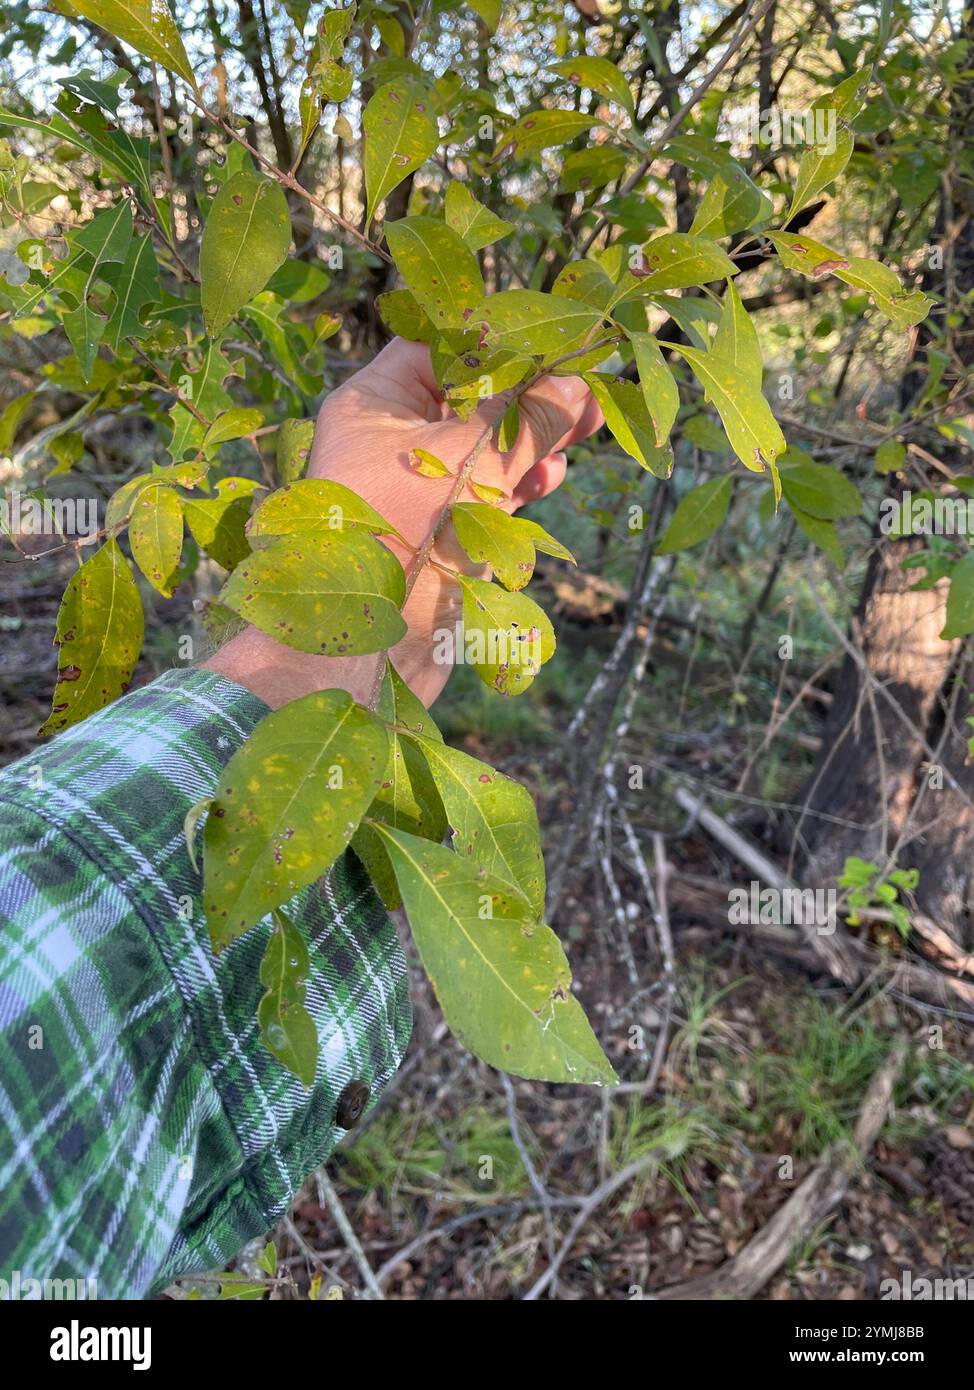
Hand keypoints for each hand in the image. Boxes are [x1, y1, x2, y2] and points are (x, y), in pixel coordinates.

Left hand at [205, 338, 601, 708]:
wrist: (376, 644)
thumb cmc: (408, 533)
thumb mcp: (476, 461)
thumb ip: (529, 419)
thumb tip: (574, 384)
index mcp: (373, 403)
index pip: (437, 347)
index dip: (496, 342)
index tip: (554, 339)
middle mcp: (387, 440)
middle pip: (468, 399)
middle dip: (529, 395)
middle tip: (587, 389)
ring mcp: (414, 489)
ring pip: (483, 449)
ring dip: (532, 441)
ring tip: (582, 432)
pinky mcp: (438, 532)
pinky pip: (485, 494)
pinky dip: (520, 484)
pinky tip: (552, 478)